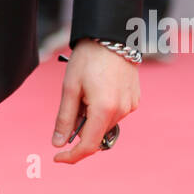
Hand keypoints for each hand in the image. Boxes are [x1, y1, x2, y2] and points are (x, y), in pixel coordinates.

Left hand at [52, 39, 139, 163]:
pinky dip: (104, 109)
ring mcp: (130, 106)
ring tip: (87, 90)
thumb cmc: (87, 59)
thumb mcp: (70, 88)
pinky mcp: (134, 99)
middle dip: (81, 128)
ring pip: (106, 124)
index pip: (88, 146)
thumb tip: (58, 143)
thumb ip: (64, 118)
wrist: (110, 36)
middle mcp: (121, 111)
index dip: (72, 156)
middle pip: (97, 135)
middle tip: (73, 103)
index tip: (58, 158)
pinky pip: (116, 113)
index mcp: (104, 109)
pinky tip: (99, 89)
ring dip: (93, 117)